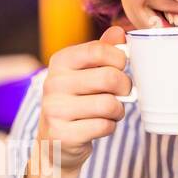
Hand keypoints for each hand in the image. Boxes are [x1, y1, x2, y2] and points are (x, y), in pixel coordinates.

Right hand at [25, 25, 131, 177]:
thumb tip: (119, 31)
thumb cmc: (76, 103)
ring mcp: (55, 110)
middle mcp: (53, 83)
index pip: (98, 50)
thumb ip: (102, 51)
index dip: (120, 59)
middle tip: (123, 93)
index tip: (122, 68)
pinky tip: (100, 126)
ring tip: (111, 112)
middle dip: (125, 87)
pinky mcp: (63, 134)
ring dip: (118, 110)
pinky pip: (104, 126)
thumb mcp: (85, 73)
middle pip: (109, 77)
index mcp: (59, 62)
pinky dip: (110, 127)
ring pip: (109, 104)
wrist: (55, 145)